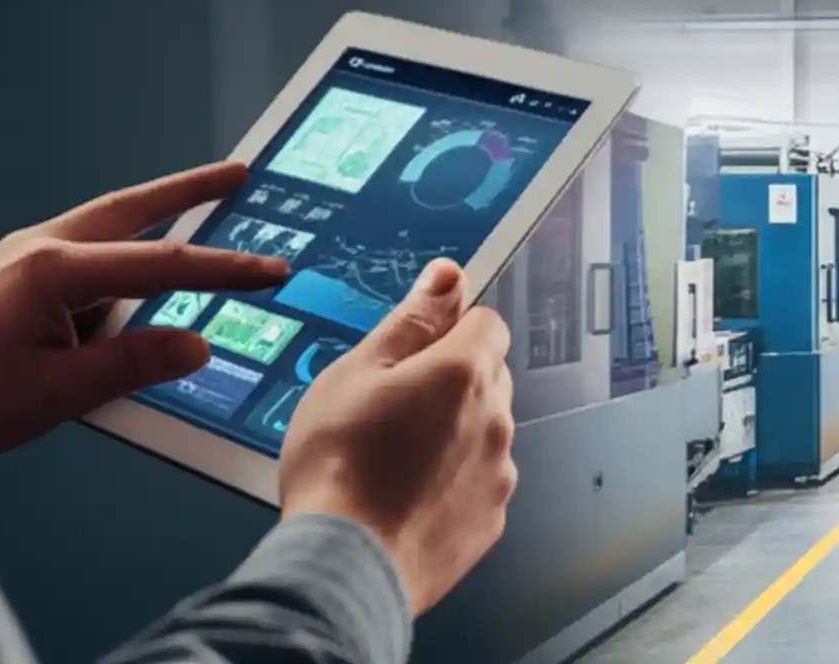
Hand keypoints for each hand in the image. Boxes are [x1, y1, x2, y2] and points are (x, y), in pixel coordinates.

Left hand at [0, 162, 288, 453]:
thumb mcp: (53, 392)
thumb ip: (131, 365)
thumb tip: (196, 346)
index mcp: (52, 270)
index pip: (162, 264)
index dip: (226, 269)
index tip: (272, 270)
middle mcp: (37, 250)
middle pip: (130, 208)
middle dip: (188, 189)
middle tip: (236, 172)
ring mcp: (21, 261)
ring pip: (105, 232)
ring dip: (154, 223)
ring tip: (199, 225)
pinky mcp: (14, 282)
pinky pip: (84, 265)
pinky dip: (121, 269)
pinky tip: (132, 304)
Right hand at [279, 259, 516, 615]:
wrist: (344, 562)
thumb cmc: (340, 465)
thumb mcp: (358, 371)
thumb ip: (413, 320)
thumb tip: (449, 276)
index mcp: (465, 372)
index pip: (486, 322)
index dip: (449, 329)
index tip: (415, 349)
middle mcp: (495, 419)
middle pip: (488, 376)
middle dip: (450, 381)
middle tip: (390, 405)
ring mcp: (499, 472)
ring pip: (484, 431)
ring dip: (452, 433)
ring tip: (392, 458)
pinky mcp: (491, 519)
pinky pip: (479, 482)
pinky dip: (453, 482)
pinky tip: (408, 495)